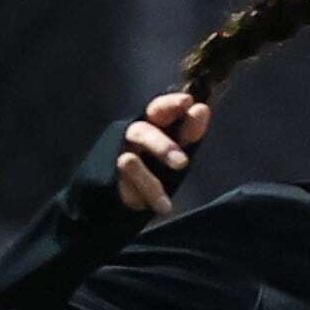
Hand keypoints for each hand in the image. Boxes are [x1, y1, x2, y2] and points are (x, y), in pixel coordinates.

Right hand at [113, 91, 211, 215]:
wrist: (124, 198)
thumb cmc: (155, 167)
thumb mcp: (177, 150)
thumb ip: (188, 133)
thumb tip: (201, 108)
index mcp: (150, 124)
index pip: (158, 109)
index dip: (170, 105)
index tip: (188, 102)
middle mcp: (131, 136)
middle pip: (141, 132)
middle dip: (162, 147)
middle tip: (182, 164)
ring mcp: (117, 156)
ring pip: (130, 162)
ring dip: (151, 182)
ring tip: (167, 206)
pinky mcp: (108, 178)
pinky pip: (126, 189)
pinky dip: (148, 197)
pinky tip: (163, 207)